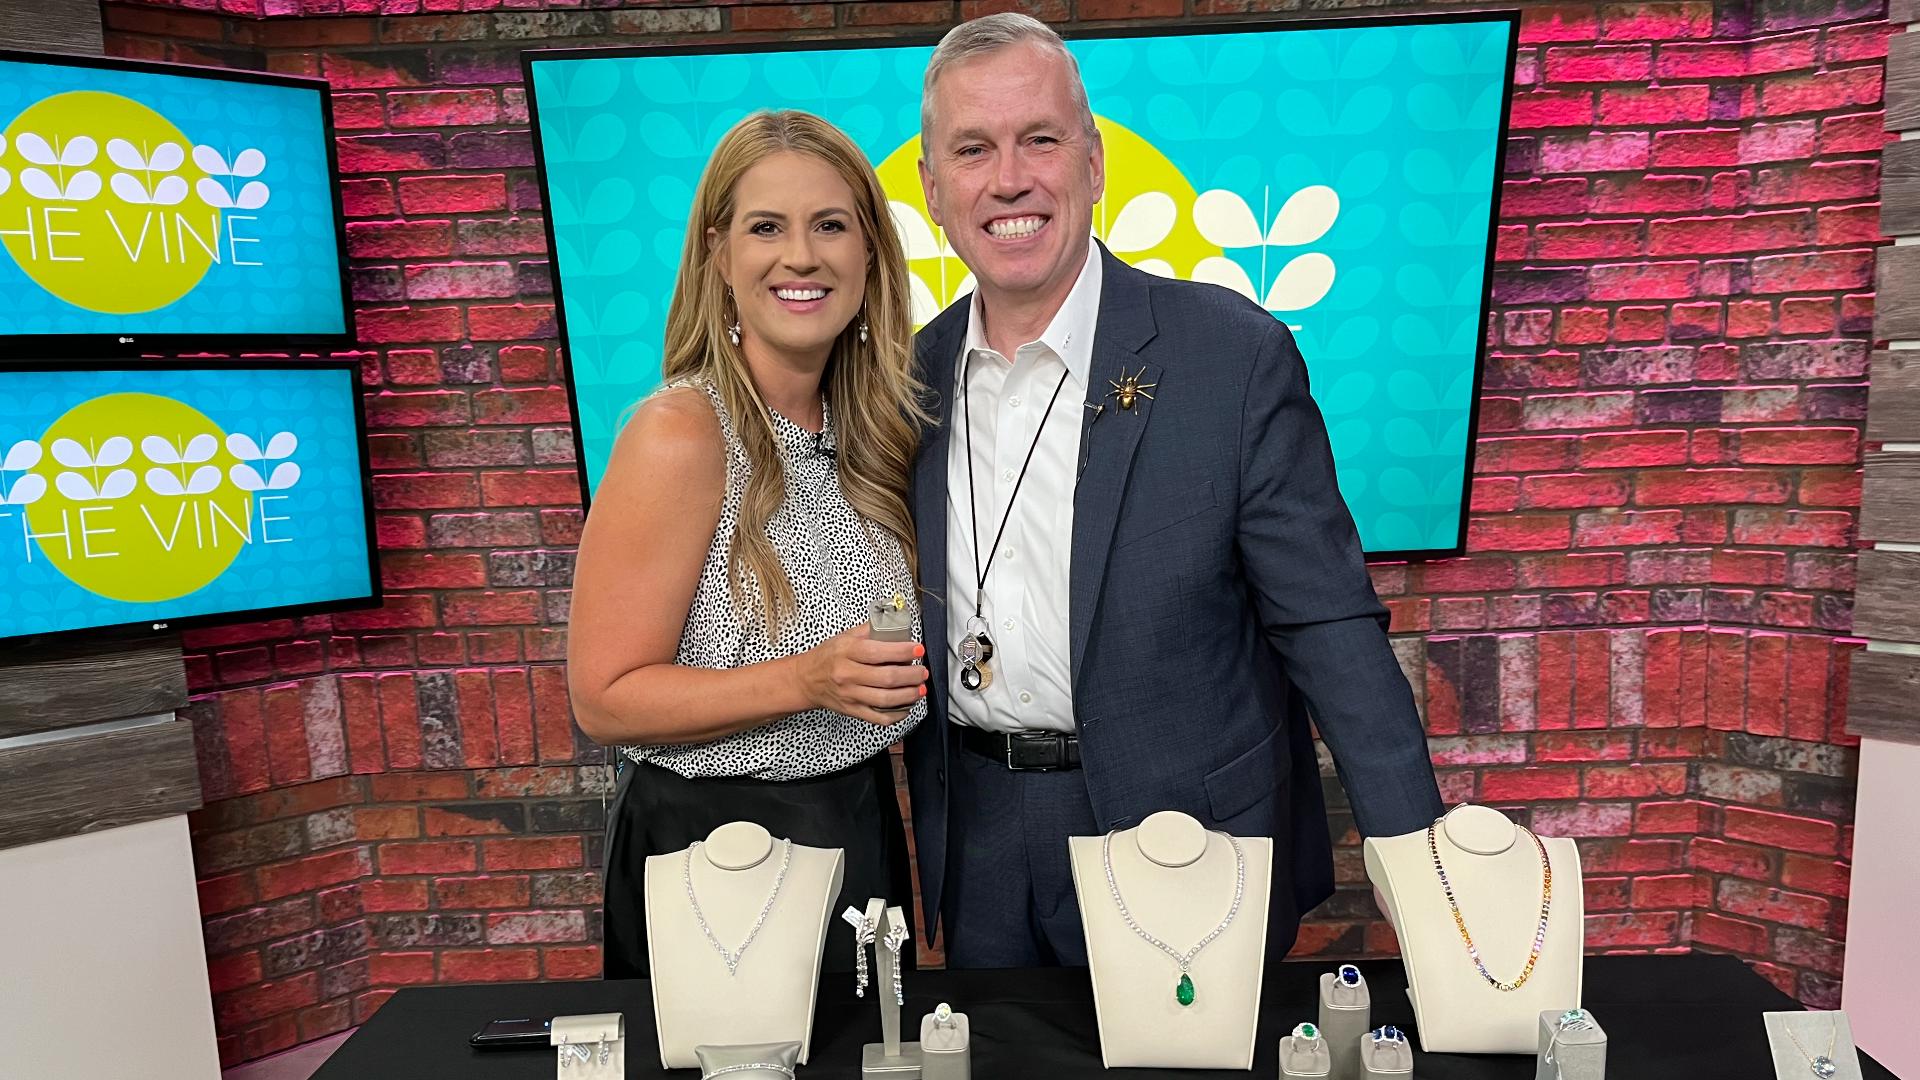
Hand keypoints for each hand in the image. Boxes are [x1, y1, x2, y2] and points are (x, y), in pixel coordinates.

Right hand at [792, 626, 927, 724]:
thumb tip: (896, 624)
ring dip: (909, 695)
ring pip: (885, 699)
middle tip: (922, 672)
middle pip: (886, 678)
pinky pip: (878, 717)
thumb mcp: (845, 637)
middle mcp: (848, 675)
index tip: (918, 650)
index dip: (902, 651)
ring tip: (919, 689)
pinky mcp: (852, 710)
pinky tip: (906, 706)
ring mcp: (850, 695)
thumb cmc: (828, 656)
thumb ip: (870, 630)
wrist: (806, 680)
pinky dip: (897, 714)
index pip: (878, 652)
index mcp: (846, 652)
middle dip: (911, 675)